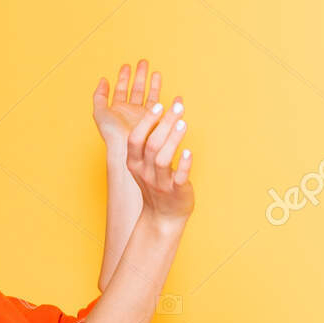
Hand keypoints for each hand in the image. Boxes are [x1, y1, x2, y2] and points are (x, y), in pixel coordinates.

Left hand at [93, 60, 167, 153]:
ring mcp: (143, 115)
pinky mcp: (153, 120)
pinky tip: (170, 93)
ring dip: (152, 83)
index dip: (123, 77)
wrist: (126, 147)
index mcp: (118, 108)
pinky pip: (160, 105)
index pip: (121, 88)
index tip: (127, 66)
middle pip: (136, 89)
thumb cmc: (112, 134)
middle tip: (143, 62)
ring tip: (155, 72)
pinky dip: (165, 98)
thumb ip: (99, 95)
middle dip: (139, 75)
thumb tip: (103, 80)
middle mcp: (131, 111)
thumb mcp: (100, 112)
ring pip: (148, 95)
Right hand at [125, 83, 193, 223]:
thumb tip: (168, 111)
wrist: (162, 217)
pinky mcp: (176, 192)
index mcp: (134, 163)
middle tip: (178, 107)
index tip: (159, 105)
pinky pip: (179, 178)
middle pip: (151, 145)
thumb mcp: (145, 163)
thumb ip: (152, 139)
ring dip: (173, 140)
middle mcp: (145, 172)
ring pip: (163, 159)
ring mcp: (160, 183)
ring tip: (183, 123)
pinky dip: (184, 164)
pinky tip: (189, 152)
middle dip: (164, 123)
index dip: (146, 122)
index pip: (135, 139)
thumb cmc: (156, 184)